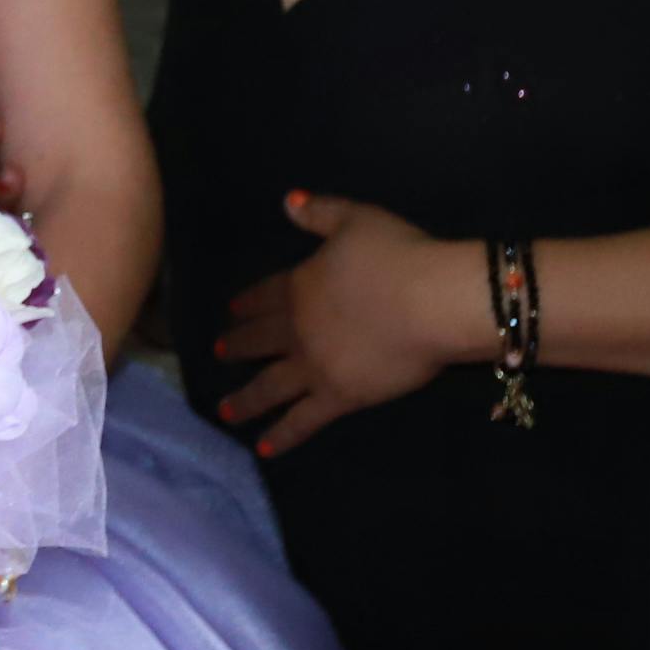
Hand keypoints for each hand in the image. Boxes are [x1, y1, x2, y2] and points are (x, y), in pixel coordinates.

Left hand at [214, 192, 484, 454]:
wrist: (430, 301)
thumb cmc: (397, 256)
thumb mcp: (355, 219)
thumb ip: (319, 212)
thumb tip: (287, 201)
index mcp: (299, 286)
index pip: (265, 296)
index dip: (247, 304)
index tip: (231, 312)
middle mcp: (297, 330)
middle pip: (260, 341)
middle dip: (238, 347)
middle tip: (219, 355)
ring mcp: (314, 367)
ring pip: (270, 387)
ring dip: (246, 400)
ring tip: (226, 412)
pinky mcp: (339, 397)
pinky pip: (303, 420)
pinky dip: (283, 435)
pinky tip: (264, 447)